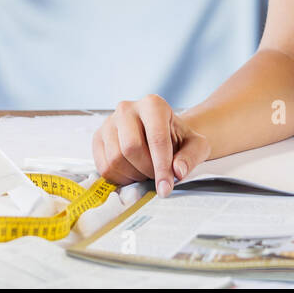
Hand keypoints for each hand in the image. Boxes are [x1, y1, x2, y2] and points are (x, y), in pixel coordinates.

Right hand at [91, 95, 210, 197]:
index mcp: (153, 104)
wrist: (162, 135)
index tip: (166, 188)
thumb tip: (178, 171)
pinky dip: (120, 178)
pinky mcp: (98, 137)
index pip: (156, 138)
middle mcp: (127, 108)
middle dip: (146, 170)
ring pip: (115, 158)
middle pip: (131, 148)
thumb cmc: (178, 139)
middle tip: (157, 176)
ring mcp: (109, 122)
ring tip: (146, 172)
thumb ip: (191, 157)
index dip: (162, 167)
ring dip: (133, 175)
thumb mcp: (195, 146)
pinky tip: (133, 173)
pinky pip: (104, 166)